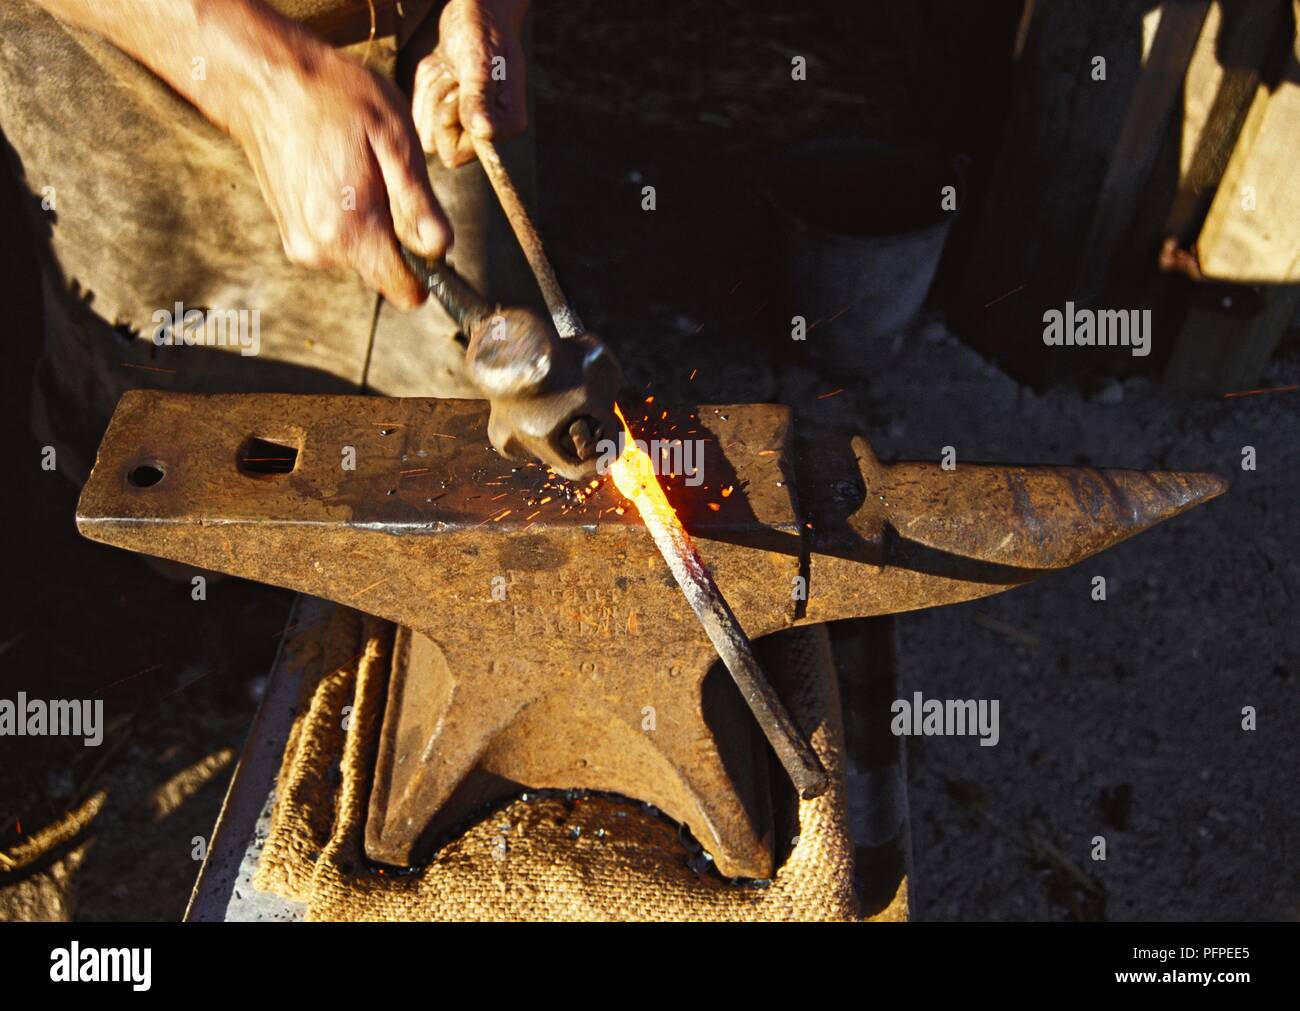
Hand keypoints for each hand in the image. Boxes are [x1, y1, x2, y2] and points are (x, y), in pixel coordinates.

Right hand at [232, 39, 449, 309]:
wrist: (264, 80)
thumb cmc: (335, 98)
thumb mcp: (394, 138)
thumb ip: (419, 202)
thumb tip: (442, 247)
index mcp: (351, 232)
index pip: (406, 291)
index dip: (428, 269)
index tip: (427, 233)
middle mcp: (321, 250)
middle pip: (385, 268)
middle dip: (396, 233)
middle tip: (382, 175)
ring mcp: (301, 244)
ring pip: (361, 252)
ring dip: (369, 220)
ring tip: (354, 167)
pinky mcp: (291, 234)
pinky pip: (337, 240)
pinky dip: (345, 215)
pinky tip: (334, 173)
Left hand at [412, 0, 528, 167]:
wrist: (474, 16)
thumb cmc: (482, 33)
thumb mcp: (479, 61)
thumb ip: (478, 97)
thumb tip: (483, 131)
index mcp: (505, 127)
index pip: (457, 153)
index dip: (449, 119)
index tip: (461, 86)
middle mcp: (489, 134)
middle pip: (438, 146)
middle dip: (437, 105)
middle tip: (454, 76)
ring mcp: (467, 127)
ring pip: (425, 132)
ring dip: (431, 96)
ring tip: (451, 72)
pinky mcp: (448, 116)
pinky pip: (419, 118)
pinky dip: (424, 90)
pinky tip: (443, 73)